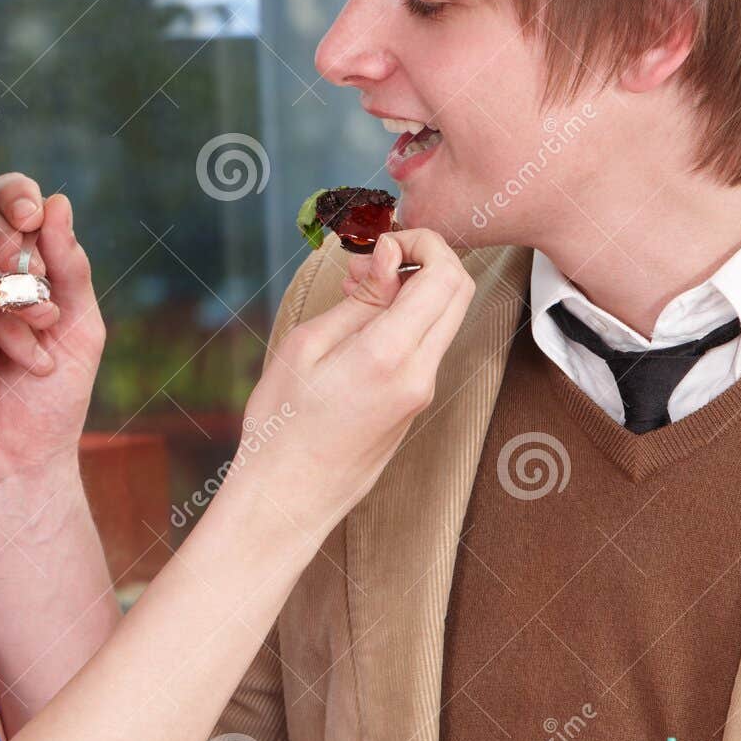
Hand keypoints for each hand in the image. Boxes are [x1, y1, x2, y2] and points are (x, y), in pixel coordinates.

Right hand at [0, 174, 105, 501]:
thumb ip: (72, 269)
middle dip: (11, 252)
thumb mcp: (81, 333)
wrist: (12, 469)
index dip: (18, 196)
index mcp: (16, 266)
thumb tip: (59, 202)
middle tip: (40, 307)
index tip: (33, 219)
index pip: (8, 200)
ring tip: (29, 346)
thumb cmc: (51, 404)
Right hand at [229, 229, 474, 535]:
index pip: (443, 276)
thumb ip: (358, 301)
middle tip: (374, 260)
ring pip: (446, 319)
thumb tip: (390, 261)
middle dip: (427, 259)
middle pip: (458, 293)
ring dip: (416, 289)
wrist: (287, 498)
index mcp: (389, 356)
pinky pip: (428, 347)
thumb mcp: (306, 347)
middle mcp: (419, 375)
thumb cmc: (281, 425)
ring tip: (357, 290)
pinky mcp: (414, 406)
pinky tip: (361, 322)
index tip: (382, 242)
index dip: (423, 242)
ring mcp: (421, 394)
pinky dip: (409, 319)